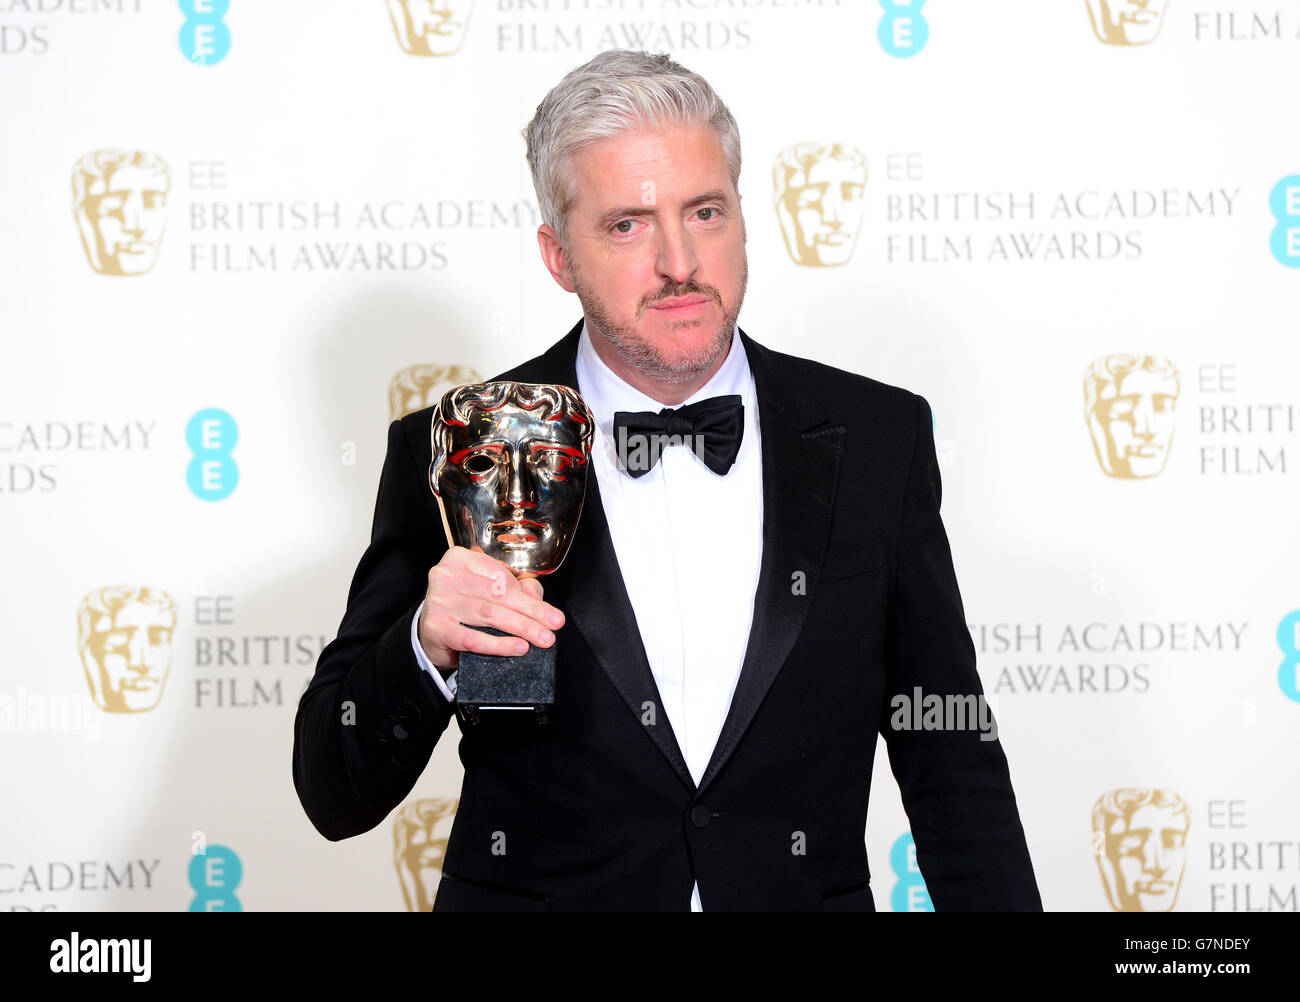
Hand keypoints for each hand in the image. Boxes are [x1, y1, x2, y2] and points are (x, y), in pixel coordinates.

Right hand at [417, 545, 564, 674]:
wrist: (432, 634)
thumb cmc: (464, 607)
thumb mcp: (489, 590)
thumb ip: (517, 587)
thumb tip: (537, 597)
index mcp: (460, 558)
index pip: (501, 576)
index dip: (528, 596)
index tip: (551, 613)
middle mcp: (446, 575)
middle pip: (497, 594)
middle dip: (531, 612)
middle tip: (554, 626)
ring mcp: (439, 601)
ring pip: (488, 613)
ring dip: (520, 627)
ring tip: (542, 637)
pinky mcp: (436, 628)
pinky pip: (472, 638)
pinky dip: (498, 644)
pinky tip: (518, 647)